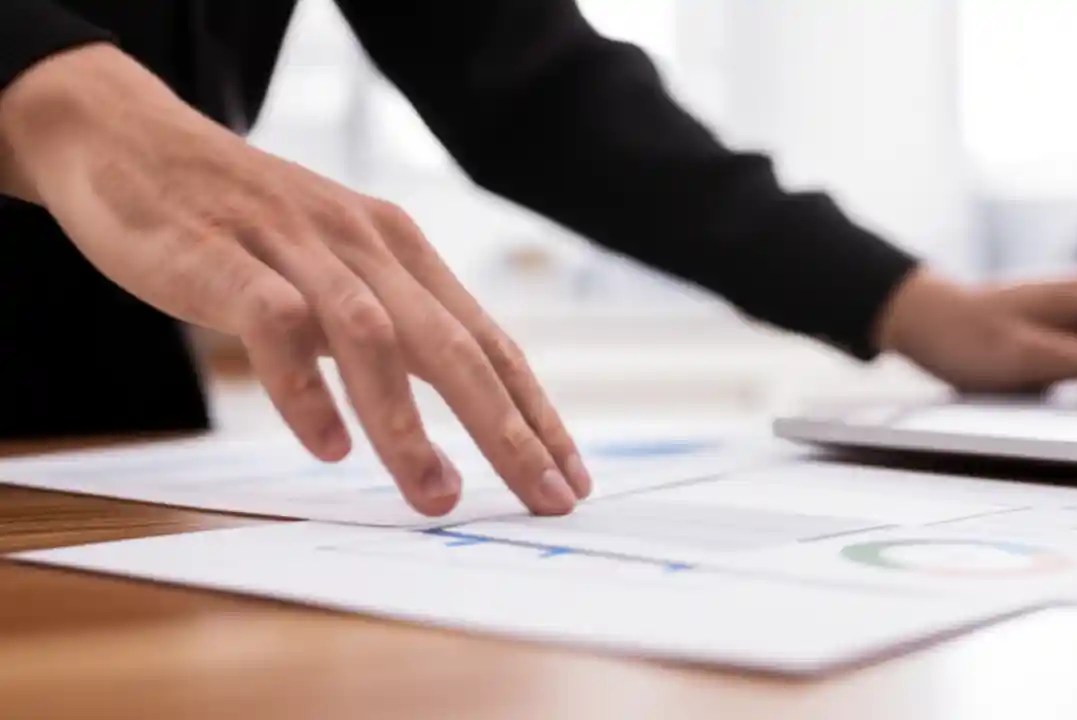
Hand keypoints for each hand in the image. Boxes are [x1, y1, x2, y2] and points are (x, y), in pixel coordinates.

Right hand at [0, 44, 590, 515]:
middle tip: (545, 497)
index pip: (490, 342)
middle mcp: (367, 247)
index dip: (536, 412)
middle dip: (508, 430)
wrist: (131, 141)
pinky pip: (278, 327)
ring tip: (439, 497)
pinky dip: (306, 392)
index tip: (570, 478)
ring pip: (375, 340)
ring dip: (410, 427)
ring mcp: (297, 249)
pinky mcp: (224, 258)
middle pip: (456, 347)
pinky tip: (329, 447)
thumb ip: (387, 322)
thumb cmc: (247, 222)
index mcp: (403, 253)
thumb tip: (452, 401)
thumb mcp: (337, 266)